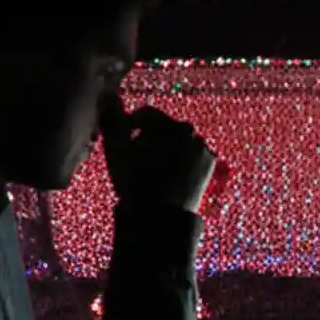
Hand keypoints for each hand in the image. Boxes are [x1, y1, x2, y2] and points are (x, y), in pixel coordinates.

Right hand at [100, 94, 216, 213]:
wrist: (162, 220)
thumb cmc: (136, 184)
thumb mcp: (118, 152)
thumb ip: (113, 121)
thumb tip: (111, 99)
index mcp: (173, 126)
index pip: (145, 114)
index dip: (128, 125)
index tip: (121, 142)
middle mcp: (194, 134)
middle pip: (163, 127)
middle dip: (147, 137)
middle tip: (134, 157)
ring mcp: (204, 150)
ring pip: (176, 142)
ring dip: (162, 149)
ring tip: (149, 169)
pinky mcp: (208, 167)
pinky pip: (189, 155)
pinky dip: (178, 160)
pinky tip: (165, 175)